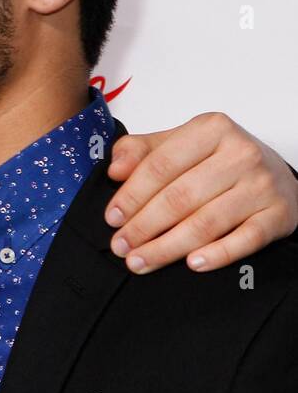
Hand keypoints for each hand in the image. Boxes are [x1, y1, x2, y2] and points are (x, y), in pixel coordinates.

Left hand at [104, 112, 297, 273]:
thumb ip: (141, 151)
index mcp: (211, 129)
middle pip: (180, 197)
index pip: (160, 165)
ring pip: (207, 222)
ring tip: (141, 260)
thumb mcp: (179, 143)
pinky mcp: (279, 215)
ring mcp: (262, 185)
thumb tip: (115, 170)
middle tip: (122, 246)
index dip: (131, 195)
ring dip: (168, 247)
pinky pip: (245, 240)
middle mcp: (241, 154)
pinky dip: (217, 254)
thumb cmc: (219, 159)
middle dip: (144, 226)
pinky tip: (191, 264)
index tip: (112, 218)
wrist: (275, 173)